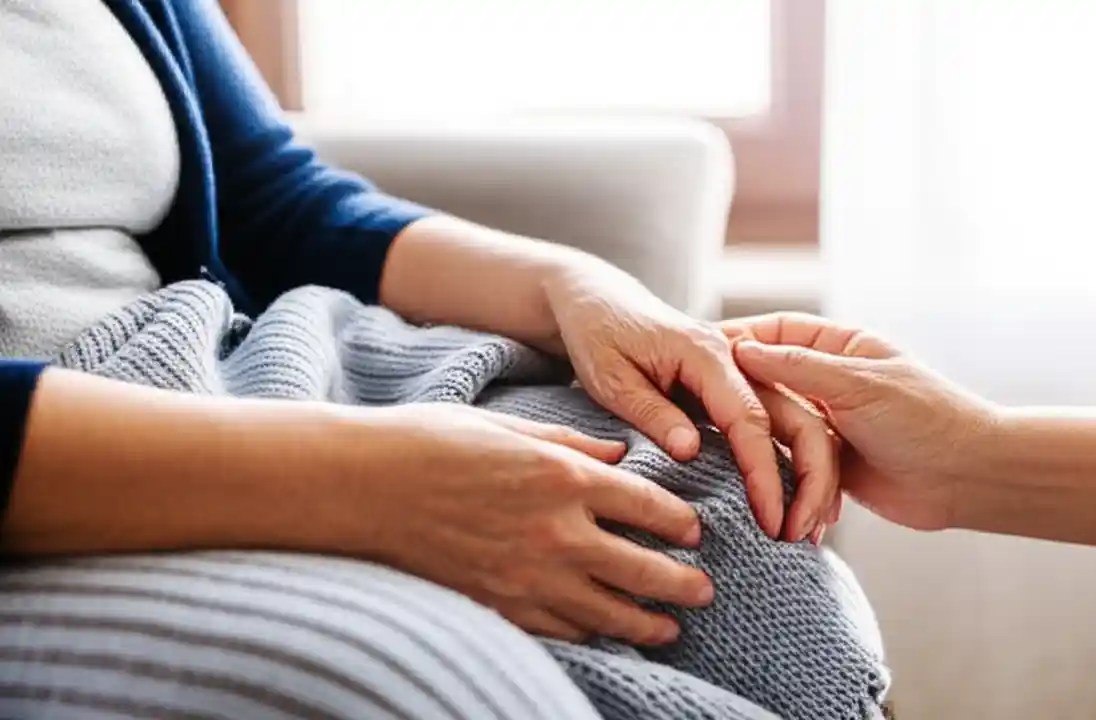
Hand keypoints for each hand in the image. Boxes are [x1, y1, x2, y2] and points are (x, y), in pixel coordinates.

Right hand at [346, 403, 713, 644]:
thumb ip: (573, 442)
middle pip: (643, 568)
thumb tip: (619, 454)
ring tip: (670, 628)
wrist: (365, 486)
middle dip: (681, 583)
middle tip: (703, 590)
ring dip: (648, 622)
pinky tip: (606, 633)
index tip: (694, 532)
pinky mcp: (501, 605)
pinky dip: (592, 633)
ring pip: (610, 611)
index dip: (680, 523)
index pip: (648, 506)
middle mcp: (558, 531)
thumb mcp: (511, 425)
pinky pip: (563, 629)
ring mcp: (530, 576)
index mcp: (564, 476)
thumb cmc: (434, 442)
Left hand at [542, 261, 789, 538]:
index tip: (770, 520)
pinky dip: (793, 461)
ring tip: (806, 530)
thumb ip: (651, 413)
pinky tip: (796, 503)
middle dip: (808, 477)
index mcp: (706, 353)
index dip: (763, 474)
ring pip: (796, 419)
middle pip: (795, 417)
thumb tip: (690, 452)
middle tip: (797, 535)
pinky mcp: (735, 385)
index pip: (750, 420)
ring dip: (810, 473)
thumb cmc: (598, 335)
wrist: (597, 299)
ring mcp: (740, 370)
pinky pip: (777, 422)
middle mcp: (735, 358)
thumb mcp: (610, 377)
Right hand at [722, 313, 998, 530]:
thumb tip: (741, 349)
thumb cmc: (927, 420)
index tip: (699, 356)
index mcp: (839, 349)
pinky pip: (792, 468)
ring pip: (775, 431)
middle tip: (695, 412)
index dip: (736, 342)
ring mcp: (828, 425)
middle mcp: (829, 383)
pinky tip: (758, 487)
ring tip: (728, 457)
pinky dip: (781, 482)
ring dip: (761, 451)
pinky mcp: (832, 466)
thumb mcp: (858, 385)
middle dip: (740, 403)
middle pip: (767, 384)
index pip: (775, 334)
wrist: (970, 479)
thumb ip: (799, 369)